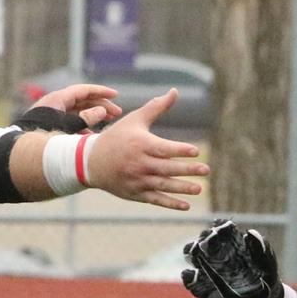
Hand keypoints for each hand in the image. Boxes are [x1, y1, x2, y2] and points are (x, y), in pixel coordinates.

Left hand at [33, 82, 121, 128]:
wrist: (20, 150)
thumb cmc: (43, 136)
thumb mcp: (68, 126)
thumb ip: (86, 119)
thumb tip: (102, 112)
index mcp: (58, 99)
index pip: (84, 90)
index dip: (101, 92)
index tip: (116, 95)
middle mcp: (56, 105)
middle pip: (83, 101)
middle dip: (101, 106)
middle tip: (117, 113)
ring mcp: (54, 115)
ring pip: (79, 113)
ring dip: (94, 117)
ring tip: (109, 123)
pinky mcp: (52, 126)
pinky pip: (72, 123)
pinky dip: (84, 127)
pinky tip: (92, 136)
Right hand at [81, 88, 207, 210]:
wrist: (90, 162)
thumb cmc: (116, 137)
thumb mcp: (134, 120)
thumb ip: (156, 107)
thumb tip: (174, 92)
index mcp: (141, 145)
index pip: (163, 149)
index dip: (179, 150)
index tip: (196, 151)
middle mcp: (139, 164)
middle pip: (166, 168)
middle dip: (186, 170)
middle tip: (206, 170)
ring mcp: (137, 180)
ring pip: (163, 185)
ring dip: (181, 188)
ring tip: (199, 188)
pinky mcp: (136, 193)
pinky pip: (155, 199)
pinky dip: (170, 203)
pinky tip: (186, 205)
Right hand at [182, 219, 283, 297]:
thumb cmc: (267, 277)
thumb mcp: (268, 263)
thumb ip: (261, 248)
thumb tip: (249, 233)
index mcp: (233, 245)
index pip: (221, 231)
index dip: (217, 227)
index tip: (216, 228)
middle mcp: (218, 256)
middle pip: (202, 243)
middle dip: (200, 241)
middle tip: (201, 244)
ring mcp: (211, 272)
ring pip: (194, 260)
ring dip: (192, 256)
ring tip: (195, 257)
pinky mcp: (207, 289)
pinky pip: (193, 283)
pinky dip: (189, 279)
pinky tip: (190, 275)